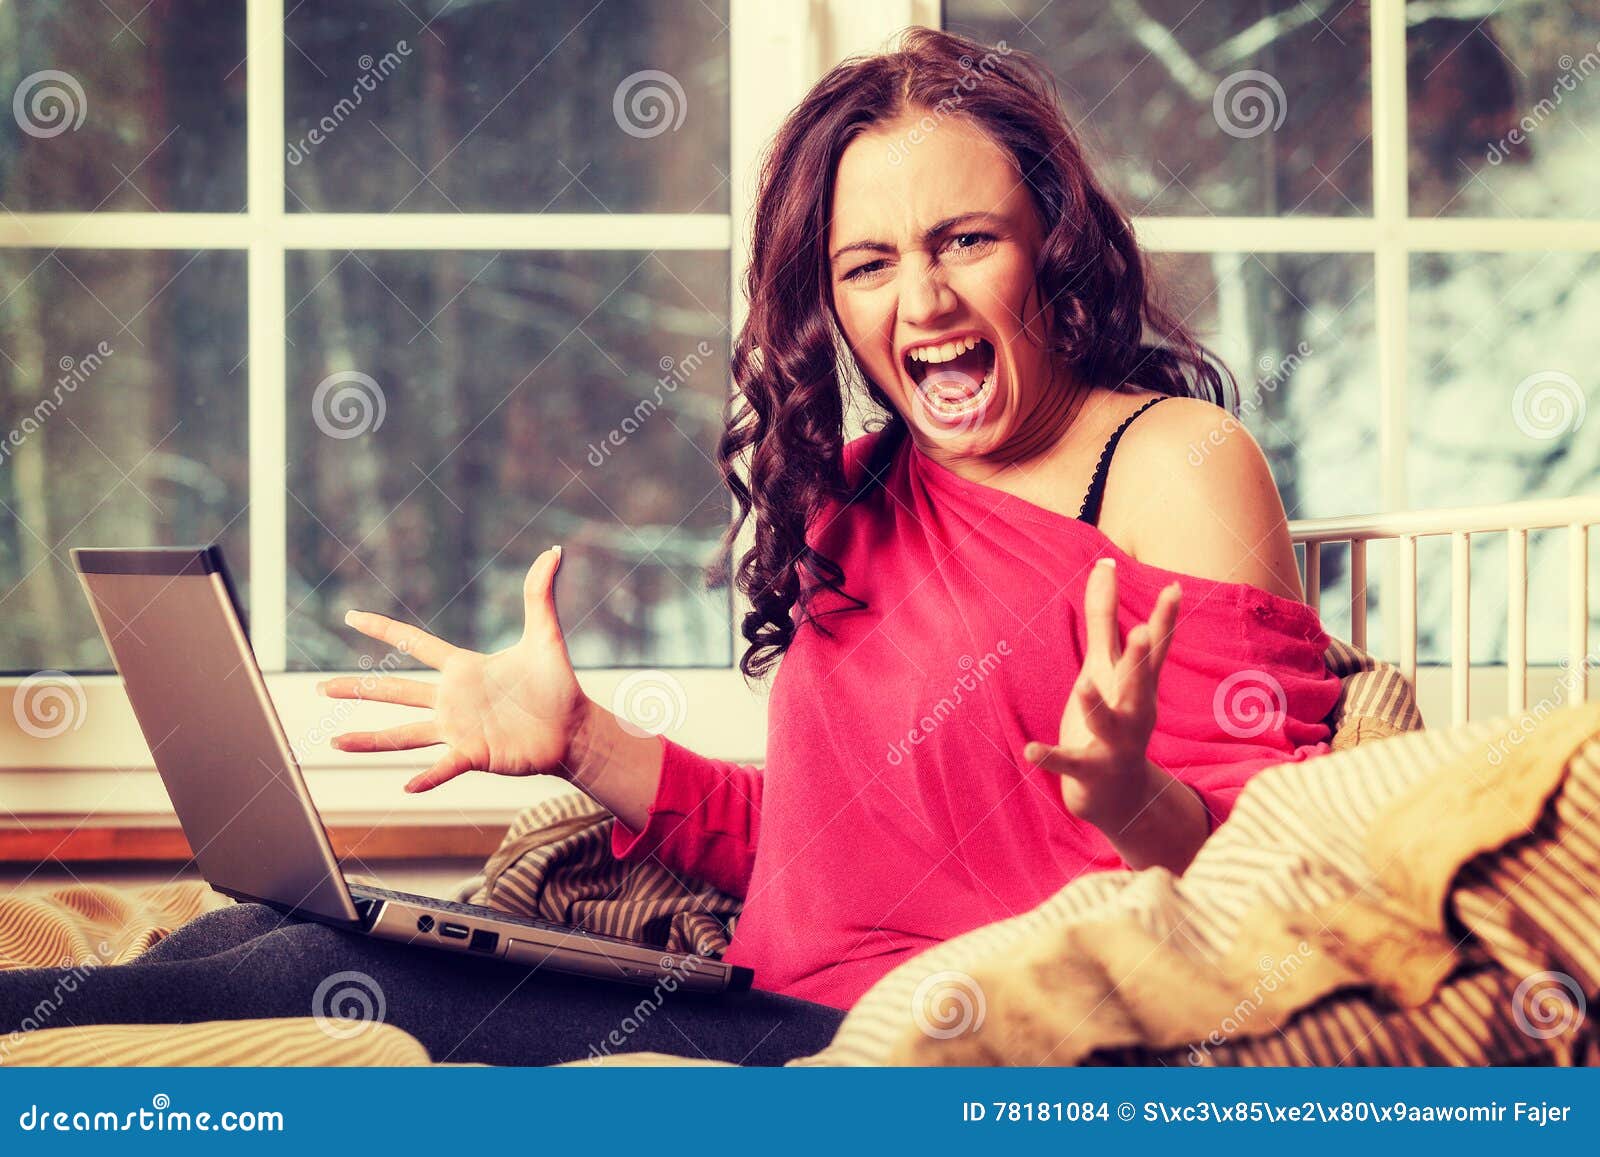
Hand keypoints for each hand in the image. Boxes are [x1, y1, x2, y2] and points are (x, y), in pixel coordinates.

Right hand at [320, 546, 591, 792]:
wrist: (574, 728)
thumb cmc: (556, 685)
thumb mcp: (545, 635)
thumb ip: (541, 594)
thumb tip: (554, 550)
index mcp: (462, 668)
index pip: (414, 642)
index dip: (382, 629)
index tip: (350, 617)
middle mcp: (452, 699)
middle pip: (395, 691)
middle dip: (357, 689)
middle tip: (319, 689)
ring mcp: (459, 728)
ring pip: (404, 733)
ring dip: (370, 739)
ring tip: (335, 743)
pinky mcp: (474, 753)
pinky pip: (445, 766)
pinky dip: (428, 777)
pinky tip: (406, 787)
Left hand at [1023, 556, 1180, 828]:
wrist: (1119, 795)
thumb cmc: (1113, 718)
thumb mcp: (1107, 667)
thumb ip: (1105, 617)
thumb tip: (1106, 563)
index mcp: (1136, 685)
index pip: (1154, 649)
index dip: (1165, 621)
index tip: (1174, 589)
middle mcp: (1132, 711)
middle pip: (1139, 682)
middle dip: (1140, 659)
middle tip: (1141, 632)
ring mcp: (1114, 743)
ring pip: (1108, 722)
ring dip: (1097, 705)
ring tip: (1084, 684)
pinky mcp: (1089, 769)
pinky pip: (1070, 762)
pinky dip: (1051, 756)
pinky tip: (1030, 750)